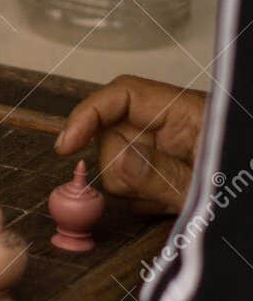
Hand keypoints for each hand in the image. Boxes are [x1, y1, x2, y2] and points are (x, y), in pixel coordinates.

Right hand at [55, 74, 205, 214]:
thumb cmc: (247, 197)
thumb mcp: (206, 188)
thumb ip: (160, 174)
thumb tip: (114, 161)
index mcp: (188, 113)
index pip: (123, 94)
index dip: (87, 115)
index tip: (66, 147)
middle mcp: (173, 125)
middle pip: (113, 133)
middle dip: (118, 167)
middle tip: (154, 193)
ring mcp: (168, 149)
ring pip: (117, 162)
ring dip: (132, 189)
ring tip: (169, 202)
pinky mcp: (165, 171)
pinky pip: (132, 182)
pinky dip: (142, 199)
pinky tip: (168, 205)